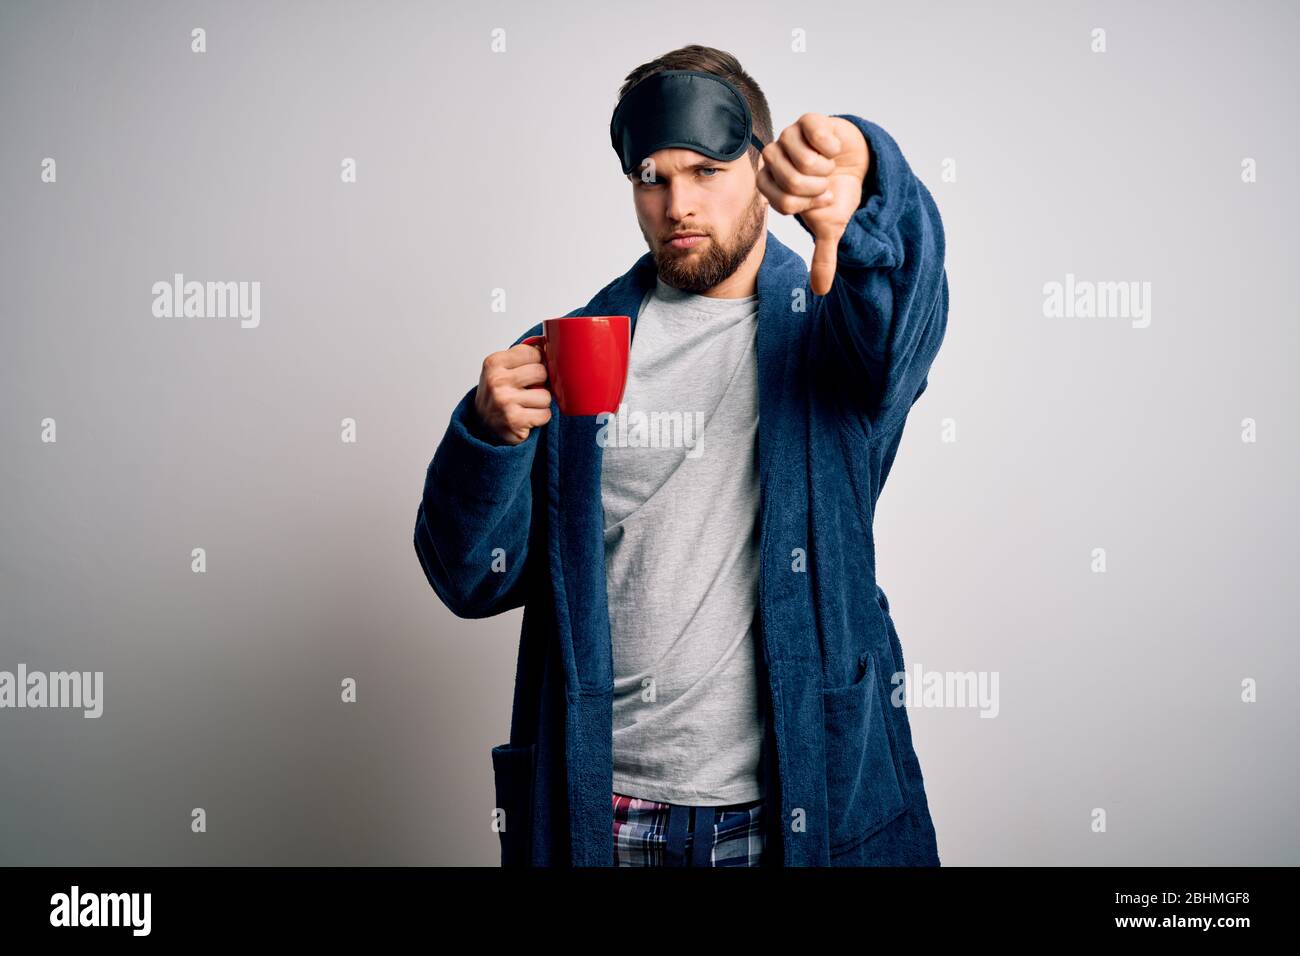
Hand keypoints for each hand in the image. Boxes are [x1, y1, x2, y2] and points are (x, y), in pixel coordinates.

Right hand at [474, 342, 552, 443]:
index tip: (529, 371)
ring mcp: (504, 401)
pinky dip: (540, 417)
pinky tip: (528, 416)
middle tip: (529, 389)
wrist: (482, 425)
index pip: (533, 353)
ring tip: (527, 404)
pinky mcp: (514, 420)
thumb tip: (551, 343)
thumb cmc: (499, 393)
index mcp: (494, 362)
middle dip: (541, 383)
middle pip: (542, 372)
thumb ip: (522, 355)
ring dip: (541, 402)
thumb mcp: (502, 368)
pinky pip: (545, 414)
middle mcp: (496, 380)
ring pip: (546, 395)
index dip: (537, 362)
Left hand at [756, 113, 869, 295]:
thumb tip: (820, 291)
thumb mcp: (831, 227)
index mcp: (770, 185)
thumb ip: (822, 257)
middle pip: (790, 181)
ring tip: (830, 166)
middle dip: (818, 188)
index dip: (808, 204)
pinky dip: (830, 145)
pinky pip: (813, 132)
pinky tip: (833, 148)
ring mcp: (788, 138)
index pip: (781, 202)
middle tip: (827, 184)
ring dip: (825, 167)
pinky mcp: (807, 121)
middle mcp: (774, 160)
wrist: (858, 164)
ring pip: (801, 158)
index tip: (823, 200)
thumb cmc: (838, 193)